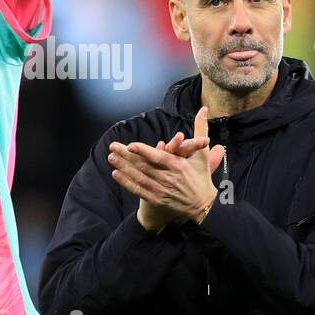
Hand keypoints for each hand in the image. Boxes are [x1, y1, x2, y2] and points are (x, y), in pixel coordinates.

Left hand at [109, 107, 225, 230]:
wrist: (203, 205)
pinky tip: (116, 174)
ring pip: (139, 177)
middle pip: (144, 166)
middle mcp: (169, 178)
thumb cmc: (201, 176)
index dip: (143, 151)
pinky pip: (138, 190)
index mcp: (179, 166)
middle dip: (126, 156)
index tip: (130, 145)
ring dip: (123, 167)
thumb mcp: (202, 153)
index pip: (158, 157)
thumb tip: (203, 109)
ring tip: (111, 157)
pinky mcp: (156, 200)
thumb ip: (200, 129)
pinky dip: (126, 182)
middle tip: (113, 146)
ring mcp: (162, 190)